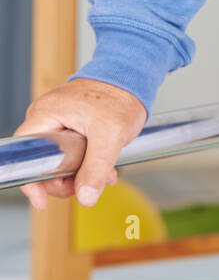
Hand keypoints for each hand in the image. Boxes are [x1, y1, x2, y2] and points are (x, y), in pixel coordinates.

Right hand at [13, 79, 146, 209]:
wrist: (133, 79)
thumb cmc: (120, 96)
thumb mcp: (110, 135)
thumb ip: (96, 168)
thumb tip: (85, 197)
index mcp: (47, 113)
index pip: (24, 153)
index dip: (31, 180)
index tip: (42, 200)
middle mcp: (47, 117)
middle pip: (42, 162)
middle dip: (65, 180)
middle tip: (88, 186)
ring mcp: (59, 121)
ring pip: (59, 161)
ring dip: (81, 174)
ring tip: (105, 175)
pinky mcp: (71, 125)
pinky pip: (70, 153)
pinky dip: (87, 164)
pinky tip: (105, 169)